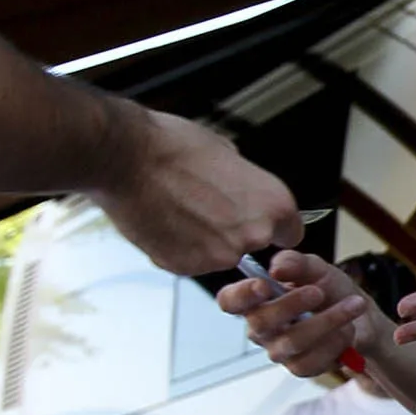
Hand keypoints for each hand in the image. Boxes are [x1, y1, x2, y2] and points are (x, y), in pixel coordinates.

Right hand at [85, 107, 303, 273]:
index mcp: (275, 205)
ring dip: (205, 240)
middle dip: (235, 230)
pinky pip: (190, 262)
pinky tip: (165, 221)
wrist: (125, 157)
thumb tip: (243, 190)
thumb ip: (246, 183)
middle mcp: (253, 235)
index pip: (290, 233)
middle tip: (206, 206)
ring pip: (220, 254)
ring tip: (180, 208)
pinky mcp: (185, 267)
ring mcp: (219, 255)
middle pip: (253, 244)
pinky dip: (180, 247)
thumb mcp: (229, 153)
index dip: (271, 226)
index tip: (256, 219)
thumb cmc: (174, 147)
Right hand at [216, 251, 382, 376]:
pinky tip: (348, 329)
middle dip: (293, 304)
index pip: (230, 301)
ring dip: (328, 321)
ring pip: (292, 342)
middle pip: (261, 322)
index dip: (241, 295)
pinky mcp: (300, 366)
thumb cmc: (330, 290)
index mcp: (257, 299)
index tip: (264, 285)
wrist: (363, 316)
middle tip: (319, 291)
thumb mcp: (316, 268)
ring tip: (352, 305)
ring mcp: (279, 350)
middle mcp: (262, 327)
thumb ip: (295, 262)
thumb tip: (277, 269)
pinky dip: (336, 342)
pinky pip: (311, 361)